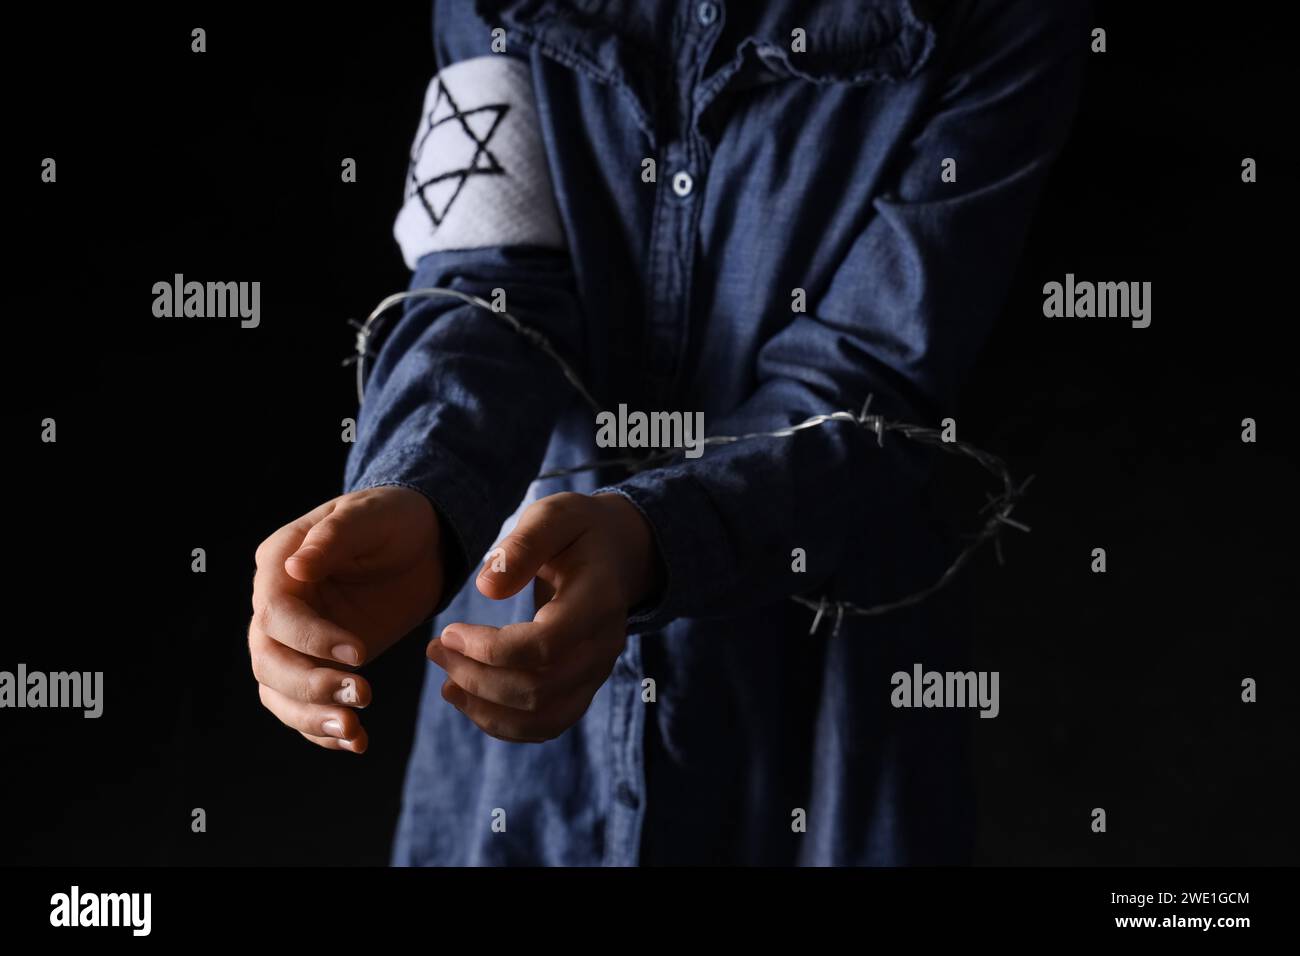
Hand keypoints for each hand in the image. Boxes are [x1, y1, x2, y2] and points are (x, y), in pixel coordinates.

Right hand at [249, 486, 442, 752]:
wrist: (420, 540)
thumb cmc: (393, 519)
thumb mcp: (370, 517)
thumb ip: (334, 539)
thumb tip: (294, 570)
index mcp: (279, 563)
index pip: (275, 612)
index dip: (311, 638)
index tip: (361, 653)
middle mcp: (277, 604)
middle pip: (268, 658)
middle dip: (310, 685)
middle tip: (363, 695)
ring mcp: (295, 638)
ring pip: (278, 690)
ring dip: (311, 718)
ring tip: (354, 732)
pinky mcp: (318, 663)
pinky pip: (304, 705)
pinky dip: (322, 730)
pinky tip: (356, 743)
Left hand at [428, 492, 660, 742]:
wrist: (616, 553)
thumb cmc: (577, 530)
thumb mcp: (552, 516)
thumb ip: (522, 546)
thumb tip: (486, 587)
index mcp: (598, 602)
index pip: (545, 646)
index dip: (490, 649)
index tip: (449, 631)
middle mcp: (603, 647)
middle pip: (538, 689)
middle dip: (476, 677)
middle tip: (435, 649)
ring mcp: (596, 673)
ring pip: (540, 718)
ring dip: (484, 707)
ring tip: (445, 683)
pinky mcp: (582, 688)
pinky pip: (544, 726)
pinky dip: (501, 723)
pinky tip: (467, 699)